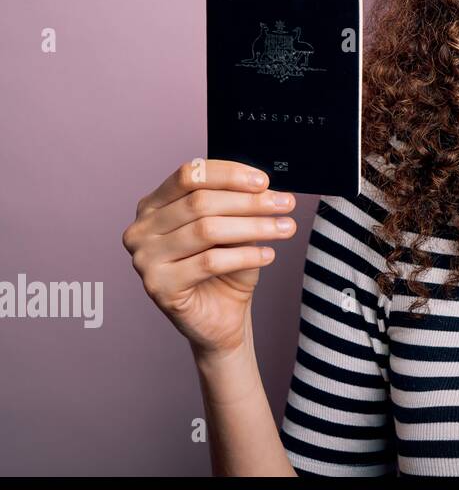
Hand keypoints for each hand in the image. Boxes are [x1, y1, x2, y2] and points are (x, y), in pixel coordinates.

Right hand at [122, 158, 297, 357]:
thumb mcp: (233, 228)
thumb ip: (238, 205)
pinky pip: (209, 262)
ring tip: (285, 228)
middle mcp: (141, 229)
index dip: (229, 174)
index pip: (189, 175)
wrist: (220, 315)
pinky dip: (245, 256)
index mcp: (153, 205)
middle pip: (200, 202)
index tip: (264, 181)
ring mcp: (144, 259)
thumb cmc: (224, 267)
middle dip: (250, 201)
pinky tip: (268, 254)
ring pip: (207, 230)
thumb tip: (264, 188)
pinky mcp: (158, 286)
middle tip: (285, 203)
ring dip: (254, 226)